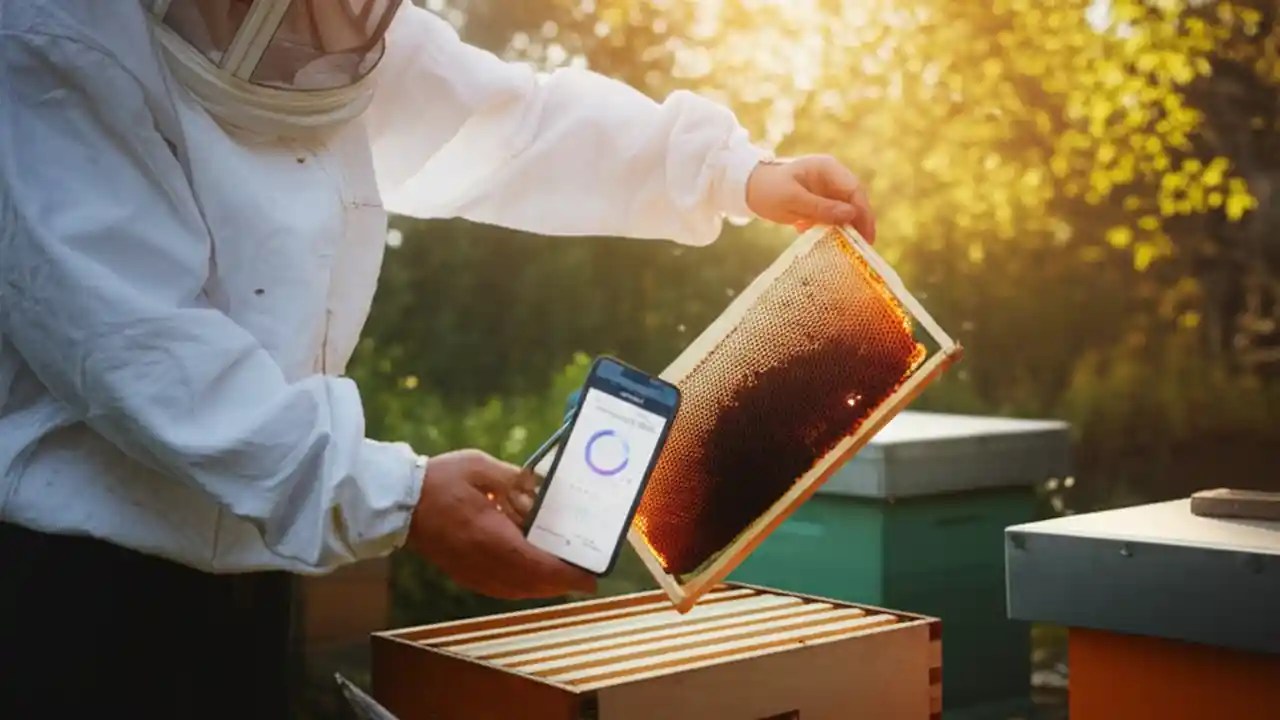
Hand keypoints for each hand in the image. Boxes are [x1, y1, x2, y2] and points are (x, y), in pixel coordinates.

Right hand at [405, 449, 596, 598]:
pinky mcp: (463, 573)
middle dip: (561, 584)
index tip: (590, 580)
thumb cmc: (438, 481)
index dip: (567, 576)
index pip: (538, 566)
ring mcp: (472, 572)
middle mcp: (484, 563)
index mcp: (491, 538)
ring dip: (542, 586)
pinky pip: (500, 588)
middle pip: (532, 584)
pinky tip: (529, 575)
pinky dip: (521, 586)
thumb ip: (513, 479)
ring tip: (563, 578)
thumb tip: (538, 490)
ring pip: (516, 590)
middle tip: (585, 580)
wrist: (398, 503)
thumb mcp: (479, 467)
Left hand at [745, 154, 875, 242]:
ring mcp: (825, 189)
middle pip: (854, 201)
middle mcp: (831, 177)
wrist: (747, 189)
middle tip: (864, 247)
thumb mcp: (792, 200)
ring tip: (846, 247)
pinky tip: (818, 236)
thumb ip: (821, 208)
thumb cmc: (767, 189)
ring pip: (844, 210)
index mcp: (828, 168)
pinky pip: (832, 216)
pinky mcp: (818, 201)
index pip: (854, 190)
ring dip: (845, 228)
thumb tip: (851, 215)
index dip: (863, 213)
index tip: (867, 236)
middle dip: (859, 223)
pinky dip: (830, 228)